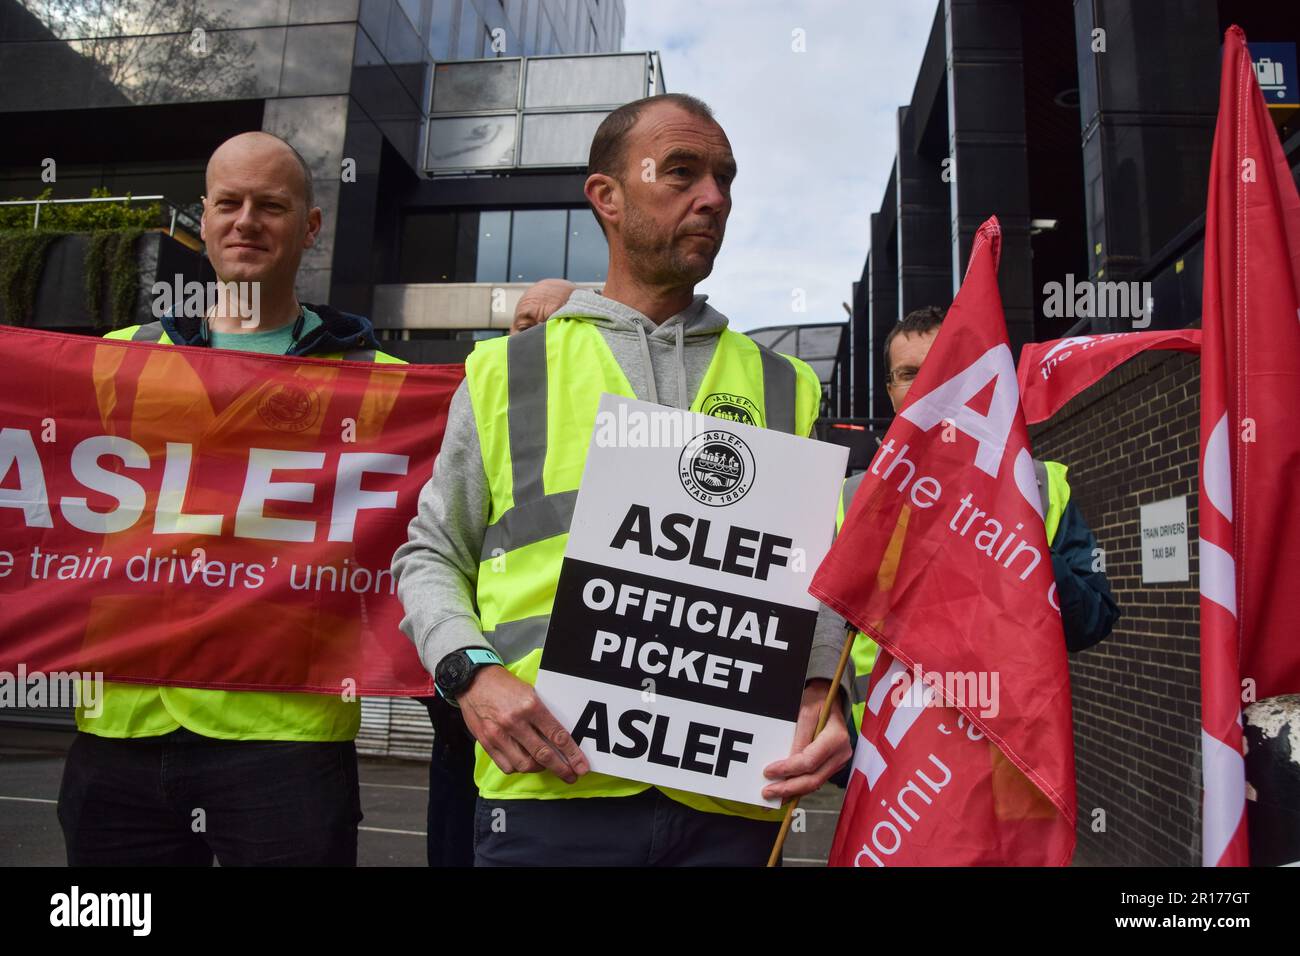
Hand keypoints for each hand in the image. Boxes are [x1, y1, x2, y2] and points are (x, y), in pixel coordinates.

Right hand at [458, 666, 590, 783]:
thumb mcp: (530, 692)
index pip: (557, 735)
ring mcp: (499, 734)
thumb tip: (560, 738)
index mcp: (530, 706)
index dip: (572, 754)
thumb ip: (542, 715)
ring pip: (525, 765)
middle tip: (571, 776)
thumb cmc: (504, 685)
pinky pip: (507, 766)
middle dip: (561, 769)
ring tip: (546, 765)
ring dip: (539, 768)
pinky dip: (518, 768)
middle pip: (544, 755)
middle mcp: (515, 722)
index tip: (582, 766)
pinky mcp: (486, 742)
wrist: (473, 680)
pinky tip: (524, 762)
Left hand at [761, 678, 851, 801]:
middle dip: (789, 788)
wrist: (830, 699)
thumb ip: (799, 737)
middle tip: (767, 792)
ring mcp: (838, 761)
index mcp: (837, 738)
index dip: (788, 769)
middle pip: (814, 779)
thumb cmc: (816, 701)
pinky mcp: (832, 765)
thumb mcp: (805, 712)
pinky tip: (784, 790)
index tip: (768, 771)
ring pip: (815, 783)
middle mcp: (841, 753)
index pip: (810, 761)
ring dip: (793, 791)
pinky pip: (815, 779)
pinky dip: (799, 786)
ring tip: (772, 797)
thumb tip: (789, 761)